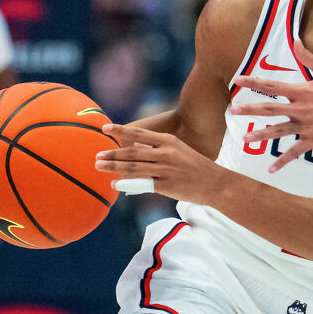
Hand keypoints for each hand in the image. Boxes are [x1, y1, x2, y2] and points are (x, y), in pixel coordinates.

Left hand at [98, 121, 219, 201]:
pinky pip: (141, 183)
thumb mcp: (178, 150)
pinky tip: (115, 184)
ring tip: (99, 167)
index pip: (139, 133)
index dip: (120, 130)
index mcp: (168, 141)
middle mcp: (166, 153)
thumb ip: (158, 149)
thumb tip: (135, 151)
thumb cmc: (195, 167)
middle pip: (132, 152)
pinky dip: (126, 183)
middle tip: (97, 155)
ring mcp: (165, 169)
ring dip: (113, 167)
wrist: (215, 183)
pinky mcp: (166, 185)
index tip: (105, 128)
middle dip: (112, 153)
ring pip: (133, 167)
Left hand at [230, 38, 312, 171]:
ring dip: (261, 135)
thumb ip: (307, 57)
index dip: (252, 82)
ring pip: (279, 131)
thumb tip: (295, 40)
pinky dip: (283, 161)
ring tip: (245, 138)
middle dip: (250, 109)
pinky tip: (271, 169)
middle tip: (232, 110)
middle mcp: (301, 109)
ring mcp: (306, 126)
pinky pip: (295, 152)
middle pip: (270, 109)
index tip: (237, 80)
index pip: (271, 86)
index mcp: (301, 91)